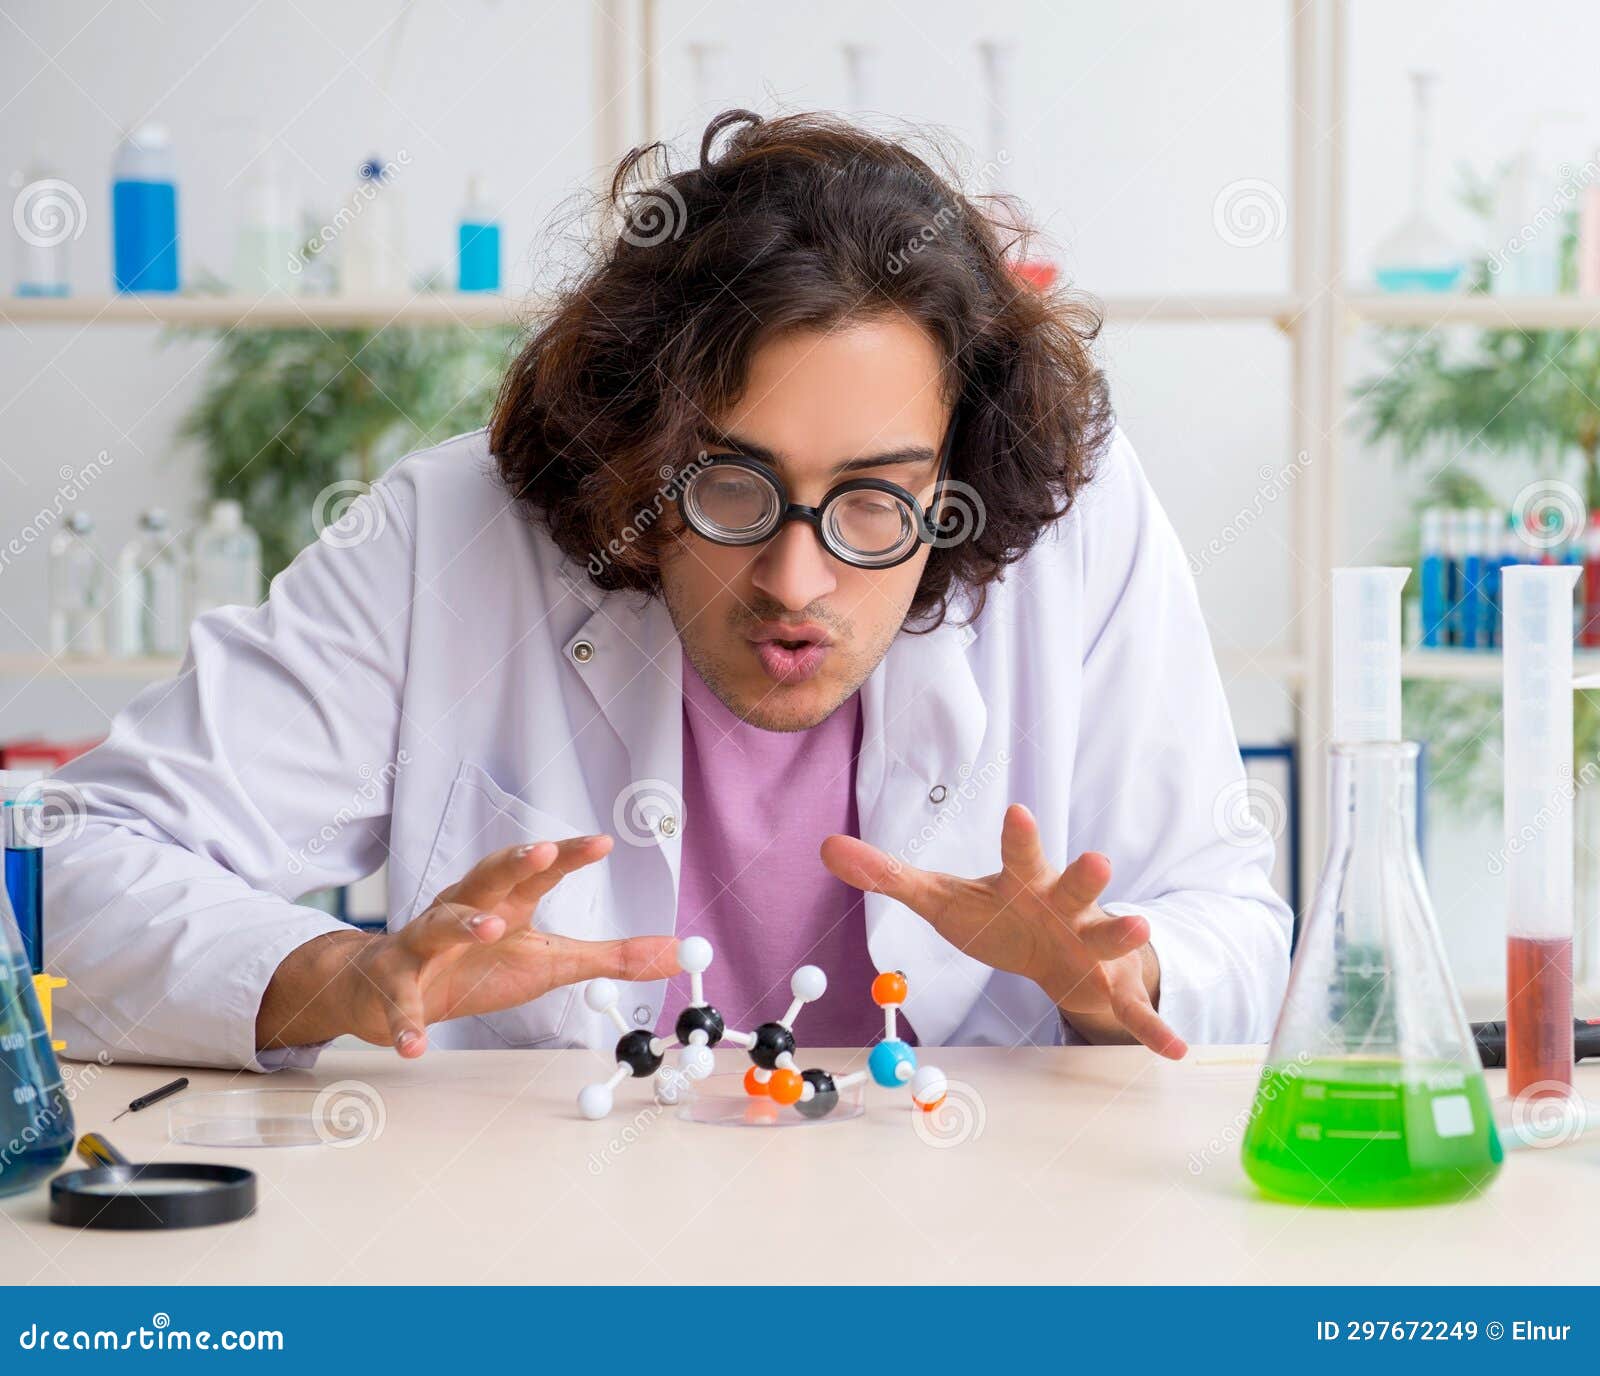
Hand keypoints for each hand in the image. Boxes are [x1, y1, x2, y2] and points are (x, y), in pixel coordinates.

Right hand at [257, 837, 677, 1056]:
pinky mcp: (395, 987)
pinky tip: (415, 1044)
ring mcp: (424, 947)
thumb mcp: (549, 961)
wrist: (387, 985)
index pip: (538, 871)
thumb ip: (612, 957)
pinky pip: (400, 1005)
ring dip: (463, 925)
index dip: (567, 855)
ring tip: (492, 927)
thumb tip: (676, 952)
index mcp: (502, 903)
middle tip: (543, 852)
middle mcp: (461, 912)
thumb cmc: (478, 966)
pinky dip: (406, 1022)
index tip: (603, 842)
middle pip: (486, 879)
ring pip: (438, 926)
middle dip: (514, 863)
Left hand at [820, 804, 1186, 1058]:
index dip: (1018, 835)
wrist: (1052, 950)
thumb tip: (826, 846)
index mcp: (1025, 883)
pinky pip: (1133, 1009)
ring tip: (1142, 927)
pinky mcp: (1108, 985)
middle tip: (1099, 859)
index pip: (1018, 855)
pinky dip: (1154, 1029)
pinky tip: (1176, 1050)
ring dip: (1124, 934)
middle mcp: (1065, 907)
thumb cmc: (998, 916)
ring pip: (1110, 938)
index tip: (1016, 811)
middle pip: (1077, 887)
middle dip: (1088, 876)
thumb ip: (889, 876)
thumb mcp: (941, 899)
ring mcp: (1091, 945)